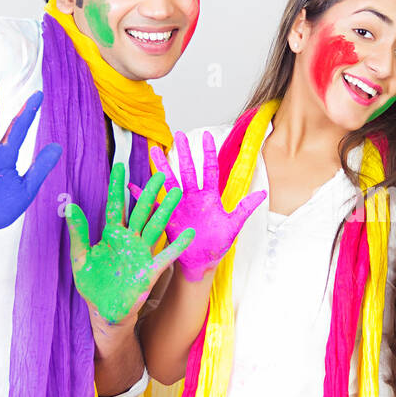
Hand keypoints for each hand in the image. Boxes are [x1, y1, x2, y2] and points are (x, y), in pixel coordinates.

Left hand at [67, 163, 194, 323]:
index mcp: (111, 235)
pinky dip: (178, 245)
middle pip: (141, 210)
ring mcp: (142, 253)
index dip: (117, 186)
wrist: (105, 310)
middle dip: (150, 192)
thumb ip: (78, 233)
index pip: (115, 205)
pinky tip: (189, 233)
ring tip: (177, 192)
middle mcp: (129, 240)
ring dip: (166, 210)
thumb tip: (69, 207)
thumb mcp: (80, 257)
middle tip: (160, 172)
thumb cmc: (92, 284)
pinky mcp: (150, 269)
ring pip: (156, 226)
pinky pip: (167, 255)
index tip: (120, 165)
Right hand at [148, 131, 265, 281]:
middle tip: (178, 134)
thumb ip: (244, 209)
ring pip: (169, 181)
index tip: (207, 135)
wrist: (201, 262)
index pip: (210, 169)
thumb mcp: (233, 226)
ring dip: (162, 166)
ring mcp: (179, 205)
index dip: (208, 152)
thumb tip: (263, 193)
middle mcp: (193, 197)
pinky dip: (142, 195)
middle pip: (187, 170)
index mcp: (210, 197)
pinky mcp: (167, 216)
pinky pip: (153, 203)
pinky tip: (132, 185)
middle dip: (183, 152)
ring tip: (154, 150)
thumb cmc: (218, 244)